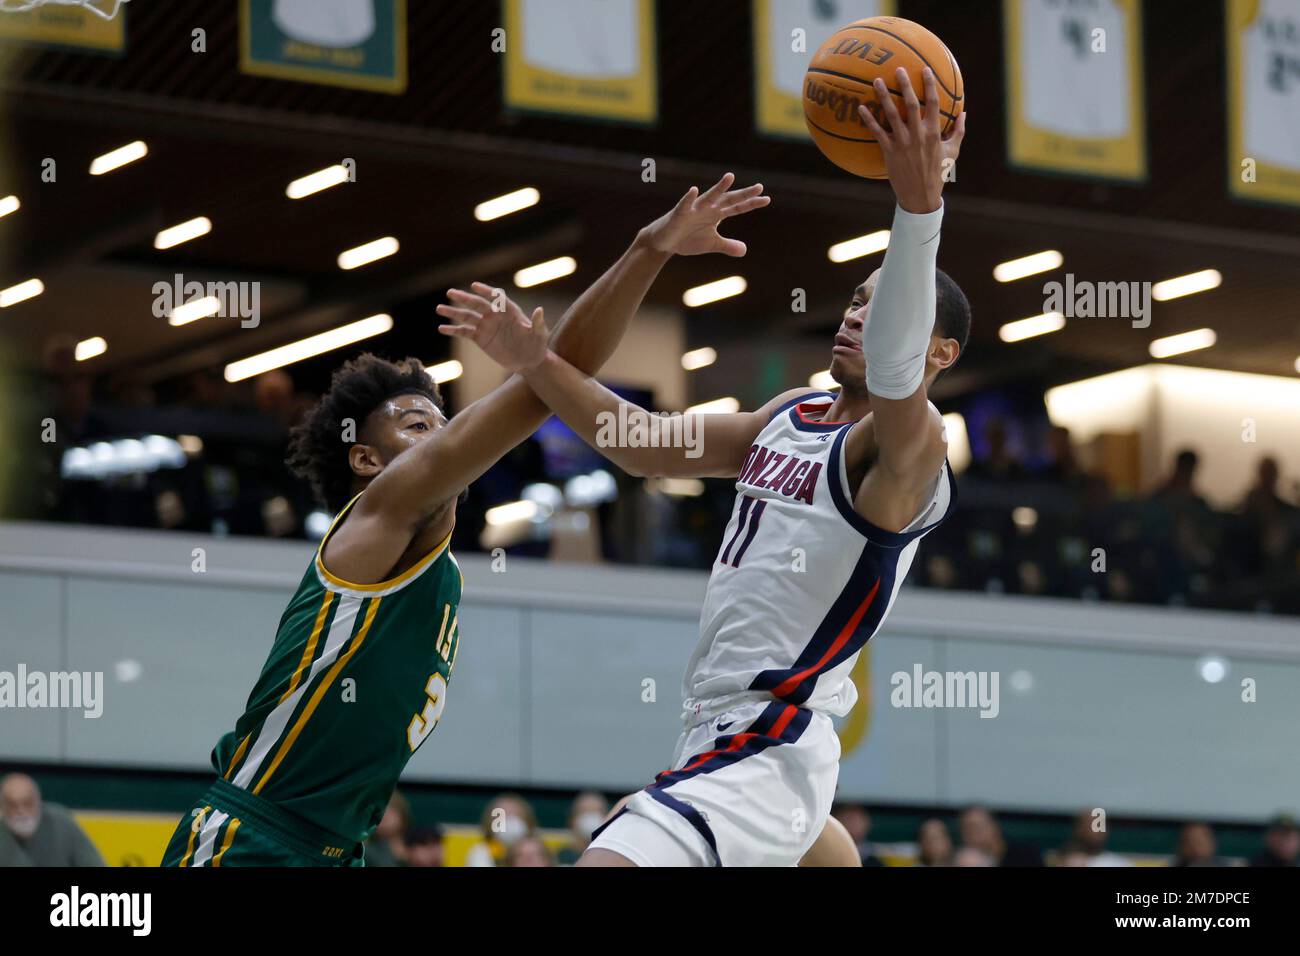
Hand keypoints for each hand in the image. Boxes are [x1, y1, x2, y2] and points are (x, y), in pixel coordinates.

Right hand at [436, 282, 549, 371]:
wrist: (529, 361)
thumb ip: (538, 323)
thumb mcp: (539, 335)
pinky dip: (454, 330)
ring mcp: (486, 326)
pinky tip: (441, 328)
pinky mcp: (480, 338)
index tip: (474, 286)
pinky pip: (465, 332)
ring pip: (467, 316)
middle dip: (464, 298)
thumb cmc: (537, 346)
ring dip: (453, 312)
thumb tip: (540, 310)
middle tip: (450, 292)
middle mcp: (495, 315)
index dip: (486, 291)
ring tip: (439, 308)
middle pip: (477, 304)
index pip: (496, 298)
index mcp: (509, 311)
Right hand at [639, 172, 769, 256]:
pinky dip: (689, 198)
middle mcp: (708, 208)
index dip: (751, 204)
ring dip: (719, 188)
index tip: (767, 199)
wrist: (664, 242)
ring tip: (730, 177)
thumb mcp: (711, 244)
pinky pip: (684, 205)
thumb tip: (745, 250)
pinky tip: (694, 190)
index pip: (737, 208)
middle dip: (743, 194)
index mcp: (716, 214)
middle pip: (728, 199)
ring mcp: (694, 210)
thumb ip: (727, 245)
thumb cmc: (687, 238)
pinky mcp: (679, 214)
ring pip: (709, 197)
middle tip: (759, 187)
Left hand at [858, 67, 965, 213]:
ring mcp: (902, 142)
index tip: (925, 69)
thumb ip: (958, 131)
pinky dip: (869, 119)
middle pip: (911, 104)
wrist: (921, 196)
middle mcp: (918, 134)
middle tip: (898, 69)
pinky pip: (877, 132)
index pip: (933, 103)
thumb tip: (964, 113)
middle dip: (905, 84)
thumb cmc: (938, 173)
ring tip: (877, 81)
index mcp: (934, 132)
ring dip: (883, 96)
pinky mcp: (889, 151)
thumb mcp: (952, 152)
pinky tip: (861, 107)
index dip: (929, 84)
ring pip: (891, 114)